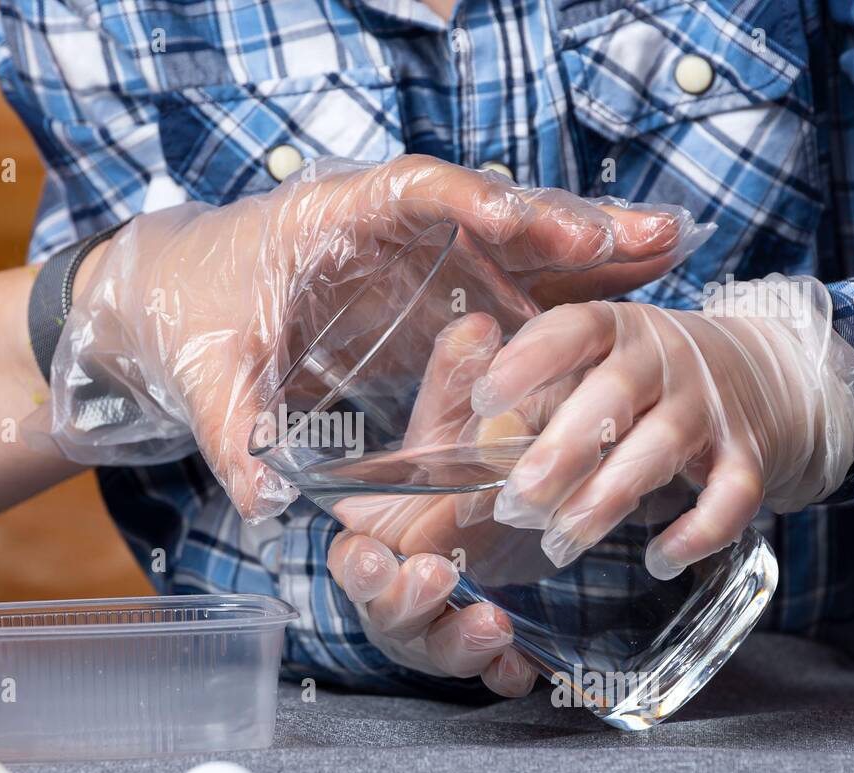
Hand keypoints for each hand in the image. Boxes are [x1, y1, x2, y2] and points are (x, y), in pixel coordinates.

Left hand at [44, 155, 708, 521]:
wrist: (186, 293)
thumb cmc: (197, 315)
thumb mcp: (208, 368)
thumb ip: (233, 426)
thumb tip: (260, 501)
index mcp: (331, 217)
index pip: (409, 189)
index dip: (463, 200)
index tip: (511, 218)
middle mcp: (390, 225)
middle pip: (486, 207)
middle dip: (556, 220)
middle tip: (633, 236)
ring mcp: (420, 250)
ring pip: (516, 238)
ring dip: (587, 243)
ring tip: (667, 246)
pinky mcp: (438, 282)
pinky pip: (515, 273)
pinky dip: (573, 277)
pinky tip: (640, 281)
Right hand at [324, 312, 541, 694]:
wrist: (469, 537)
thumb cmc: (441, 486)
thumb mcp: (445, 436)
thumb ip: (452, 390)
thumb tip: (476, 325)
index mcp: (375, 543)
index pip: (351, 559)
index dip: (355, 564)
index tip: (368, 555)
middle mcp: (396, 593)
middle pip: (386, 614)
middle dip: (406, 601)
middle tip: (435, 577)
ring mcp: (435, 629)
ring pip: (435, 649)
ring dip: (459, 642)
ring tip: (493, 624)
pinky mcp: (477, 652)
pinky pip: (488, 677)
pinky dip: (502, 675)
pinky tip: (524, 670)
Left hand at [474, 276, 853, 577]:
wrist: (769, 372)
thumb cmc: (646, 379)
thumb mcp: (593, 365)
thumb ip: (532, 397)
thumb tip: (465, 445)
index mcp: (616, 327)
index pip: (572, 329)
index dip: (526, 362)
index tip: (482, 402)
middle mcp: (666, 357)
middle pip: (611, 397)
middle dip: (559, 454)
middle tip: (514, 504)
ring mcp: (712, 404)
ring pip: (660, 449)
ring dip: (607, 500)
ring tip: (560, 544)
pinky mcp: (752, 453)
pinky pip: (730, 497)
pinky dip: (697, 533)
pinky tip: (658, 560)